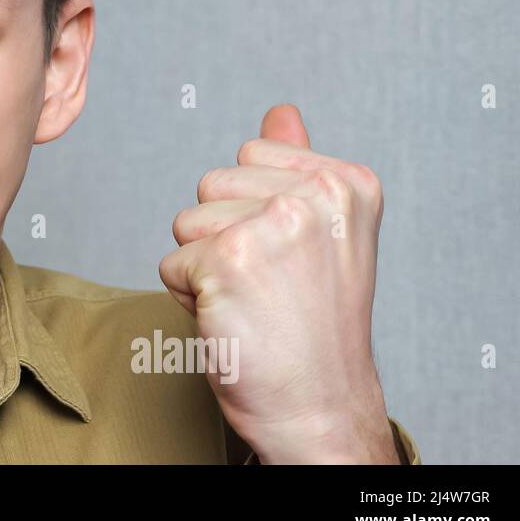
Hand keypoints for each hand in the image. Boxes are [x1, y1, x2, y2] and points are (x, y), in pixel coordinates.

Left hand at [159, 105, 398, 462]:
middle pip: (211, 185)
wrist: (320, 409)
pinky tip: (236, 322)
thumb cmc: (315, 328)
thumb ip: (296, 167)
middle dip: (222, 238)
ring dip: (204, 269)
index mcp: (348, 181)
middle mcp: (317, 195)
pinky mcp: (227, 260)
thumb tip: (280, 111)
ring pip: (186, 222)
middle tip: (270, 289)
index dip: (253, 212)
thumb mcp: (320, 236)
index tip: (294, 260)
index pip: (251, 155)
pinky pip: (171, 263)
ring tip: (253, 304)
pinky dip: (190, 299)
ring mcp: (273, 225)